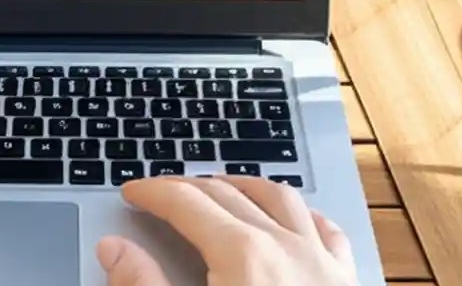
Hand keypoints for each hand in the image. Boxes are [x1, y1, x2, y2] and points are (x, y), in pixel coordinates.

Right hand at [96, 176, 357, 285]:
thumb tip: (114, 250)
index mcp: (241, 254)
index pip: (186, 203)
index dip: (153, 193)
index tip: (133, 194)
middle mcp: (285, 246)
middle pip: (227, 194)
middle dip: (188, 187)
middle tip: (162, 193)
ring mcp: (322, 263)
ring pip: (279, 199)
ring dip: (243, 186)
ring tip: (220, 188)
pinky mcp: (347, 284)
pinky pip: (326, 230)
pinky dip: (301, 213)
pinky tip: (293, 218)